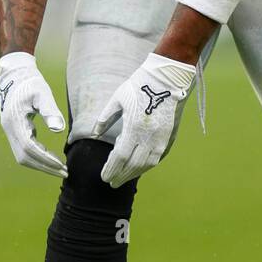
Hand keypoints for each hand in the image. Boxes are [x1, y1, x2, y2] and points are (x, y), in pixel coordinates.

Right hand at [0, 52, 66, 176]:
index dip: (45, 159)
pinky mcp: (13, 131)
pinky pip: (23, 150)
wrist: (14, 75)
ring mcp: (9, 131)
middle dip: (44, 167)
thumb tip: (58, 129)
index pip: (29, 148)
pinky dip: (37, 156)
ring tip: (59, 167)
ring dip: (40, 164)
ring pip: (22, 156)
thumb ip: (50, 110)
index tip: (61, 165)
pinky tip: (50, 156)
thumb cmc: (30, 82)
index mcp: (14, 121)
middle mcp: (9, 129)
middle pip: (24, 157)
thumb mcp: (42, 92)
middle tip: (64, 172)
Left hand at [92, 52, 195, 187]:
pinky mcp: (167, 135)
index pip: (120, 156)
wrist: (165, 78)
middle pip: (133, 164)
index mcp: (133, 126)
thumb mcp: (117, 99)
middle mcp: (148, 135)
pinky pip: (156, 157)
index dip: (111, 168)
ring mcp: (160, 137)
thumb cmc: (138, 86)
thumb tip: (95, 134)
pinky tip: (138, 168)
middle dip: (121, 175)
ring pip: (146, 164)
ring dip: (133, 174)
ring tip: (123, 178)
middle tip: (111, 182)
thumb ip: (105, 118)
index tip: (103, 177)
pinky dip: (146, 166)